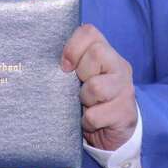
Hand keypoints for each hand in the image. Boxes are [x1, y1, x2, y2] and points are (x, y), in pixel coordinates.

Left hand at [62, 24, 137, 150]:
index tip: (65, 67)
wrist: (113, 135)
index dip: (72, 47)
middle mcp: (120, 67)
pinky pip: (95, 115)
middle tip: (80, 89)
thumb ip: (70, 64)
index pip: (89, 32)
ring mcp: (125, 89)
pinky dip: (87, 122)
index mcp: (106, 53)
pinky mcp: (125, 114)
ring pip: (96, 86)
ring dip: (83, 100)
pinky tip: (90, 122)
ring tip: (86, 106)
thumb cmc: (89, 101)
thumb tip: (42, 60)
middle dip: (81, 74)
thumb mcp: (80, 78)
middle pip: (96, 53)